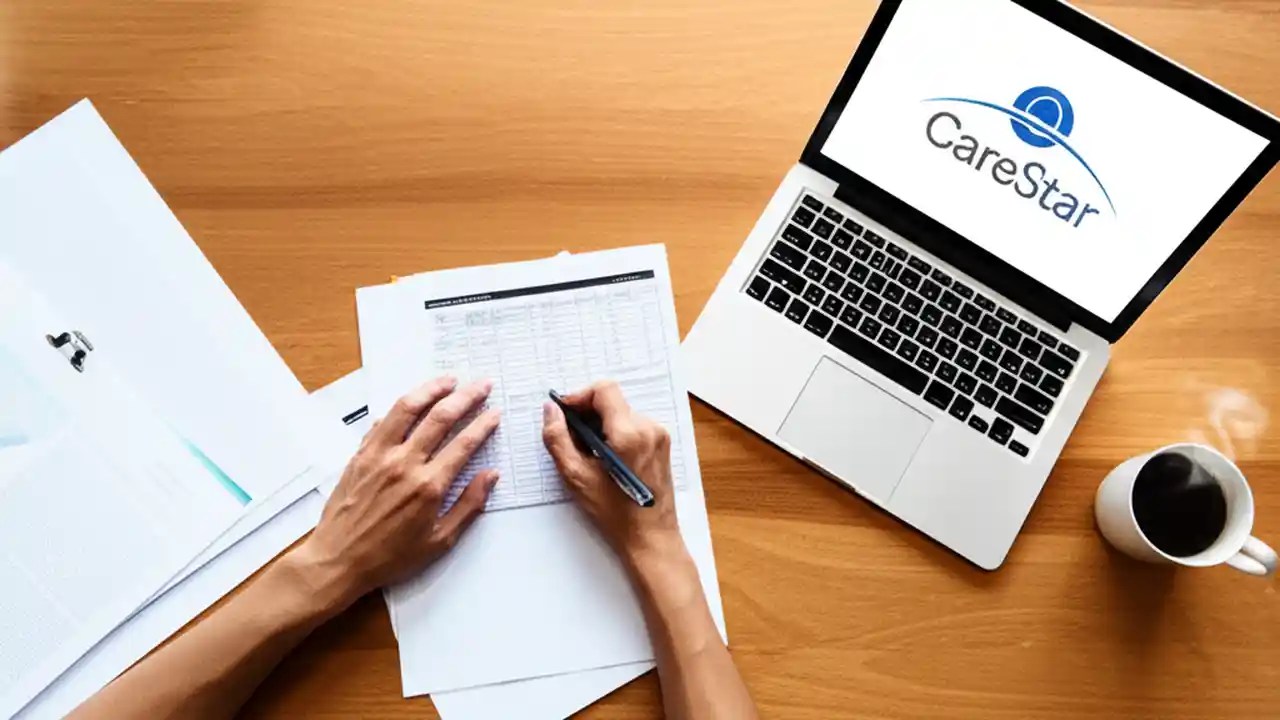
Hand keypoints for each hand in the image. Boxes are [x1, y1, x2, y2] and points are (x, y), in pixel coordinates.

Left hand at [293, 376, 500, 608]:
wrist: (338, 560)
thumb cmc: (388, 557)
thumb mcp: (439, 541)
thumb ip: (469, 505)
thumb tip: (490, 476)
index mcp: (429, 487)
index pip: (464, 443)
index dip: (483, 424)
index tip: (494, 413)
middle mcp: (404, 464)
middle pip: (441, 417)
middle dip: (466, 396)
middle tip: (481, 385)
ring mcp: (380, 456)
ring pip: (407, 408)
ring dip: (431, 389)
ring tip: (448, 380)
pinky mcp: (361, 455)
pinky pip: (382, 422)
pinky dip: (400, 407)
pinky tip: (411, 403)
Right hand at [542, 381, 683, 570]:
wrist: (651, 536)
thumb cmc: (616, 514)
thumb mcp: (576, 477)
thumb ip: (558, 438)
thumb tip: (550, 410)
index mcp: (629, 434)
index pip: (604, 389)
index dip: (579, 396)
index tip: (564, 412)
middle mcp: (648, 428)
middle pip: (612, 401)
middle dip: (587, 414)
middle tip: (572, 439)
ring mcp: (658, 435)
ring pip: (621, 413)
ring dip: (601, 425)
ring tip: (589, 454)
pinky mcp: (661, 444)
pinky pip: (633, 425)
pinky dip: (616, 433)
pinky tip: (606, 458)